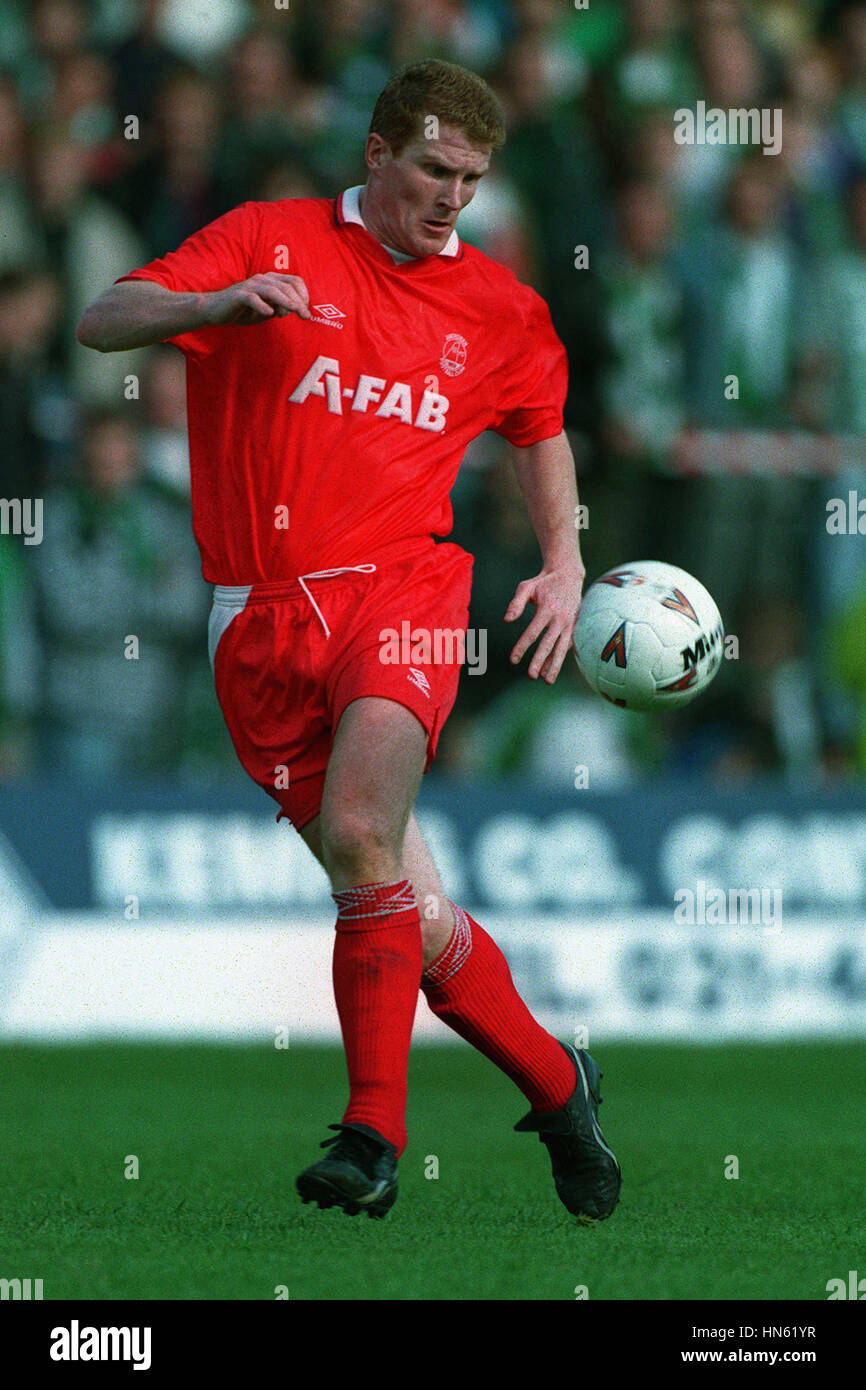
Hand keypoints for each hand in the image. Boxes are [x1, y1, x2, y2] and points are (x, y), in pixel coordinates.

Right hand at [205, 273, 311, 324]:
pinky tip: (270, 314)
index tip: (306, 310)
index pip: (294, 281)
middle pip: (286, 287)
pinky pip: (253, 298)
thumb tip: (295, 310)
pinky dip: (263, 306)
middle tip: (306, 316)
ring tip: (296, 313)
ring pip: (273, 291)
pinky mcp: (239, 295)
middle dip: (299, 302)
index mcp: (270, 281)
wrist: (215, 310)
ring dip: (287, 302)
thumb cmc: (243, 310)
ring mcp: (250, 286)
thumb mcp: (266, 310)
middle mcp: (262, 279)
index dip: (304, 295)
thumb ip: (280, 308)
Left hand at [504, 561, 584, 683]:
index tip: (513, 660)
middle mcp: (560, 618)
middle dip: (539, 661)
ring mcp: (570, 623)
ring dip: (554, 665)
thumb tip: (507, 620)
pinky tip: (550, 670)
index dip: (522, 647)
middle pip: (548, 644)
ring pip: (561, 648)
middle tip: (530, 676)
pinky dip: (558, 657)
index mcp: (547, 608)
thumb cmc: (543, 582)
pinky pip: (566, 645)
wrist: (568, 574)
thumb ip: (516, 603)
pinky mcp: (575, 626)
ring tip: (546, 681)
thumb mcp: (526, 587)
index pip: (533, 632)